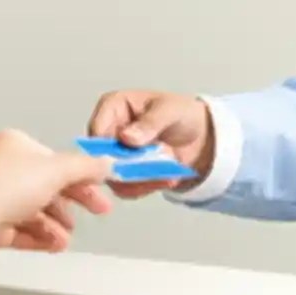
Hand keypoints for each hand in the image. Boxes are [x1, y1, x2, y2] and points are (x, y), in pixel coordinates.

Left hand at [0, 129, 113, 251]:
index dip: (82, 175)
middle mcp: (2, 167)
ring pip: (35, 210)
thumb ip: (85, 166)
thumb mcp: (56, 170)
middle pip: (48, 186)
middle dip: (71, 204)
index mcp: (14, 145)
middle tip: (97, 211)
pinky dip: (40, 236)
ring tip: (65, 238)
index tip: (101, 188)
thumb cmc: (2, 187)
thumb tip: (106, 162)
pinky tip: (54, 244)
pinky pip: (21, 228)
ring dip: (56, 225)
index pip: (56, 160)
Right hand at [88, 90, 213, 198]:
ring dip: (140, 180)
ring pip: (113, 176)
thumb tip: (126, 137)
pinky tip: (166, 179)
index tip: (127, 158)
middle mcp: (109, 131)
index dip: (106, 147)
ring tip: (166, 175)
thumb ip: (150, 123)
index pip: (97, 129)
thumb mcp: (170, 111)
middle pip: (102, 158)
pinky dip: (146, 187)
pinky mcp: (123, 173)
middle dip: (127, 167)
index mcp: (113, 107)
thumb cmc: (181, 113)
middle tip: (152, 169)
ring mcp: (114, 154)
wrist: (198, 134)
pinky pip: (126, 188)